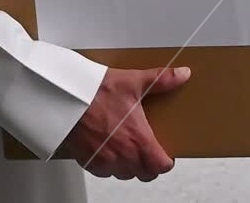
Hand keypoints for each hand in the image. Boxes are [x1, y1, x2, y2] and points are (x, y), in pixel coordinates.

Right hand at [64, 66, 190, 180]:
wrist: (67, 97)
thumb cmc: (98, 91)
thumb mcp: (135, 81)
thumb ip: (163, 80)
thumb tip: (183, 74)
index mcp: (139, 139)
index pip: (160, 166)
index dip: (166, 162)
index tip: (166, 155)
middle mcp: (123, 155)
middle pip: (144, 174)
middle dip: (149, 166)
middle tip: (149, 152)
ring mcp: (104, 160)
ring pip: (124, 174)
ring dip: (129, 166)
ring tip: (129, 149)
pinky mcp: (88, 161)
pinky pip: (103, 172)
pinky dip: (109, 165)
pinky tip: (109, 149)